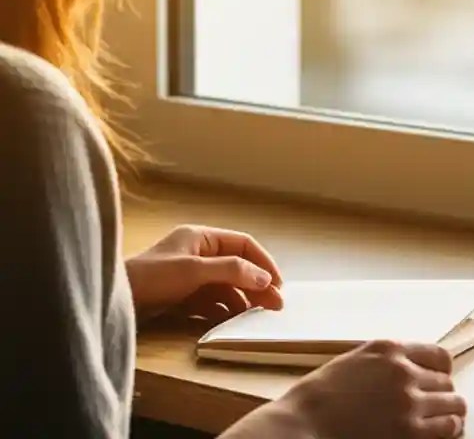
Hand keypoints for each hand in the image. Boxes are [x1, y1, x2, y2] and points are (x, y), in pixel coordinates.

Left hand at [125, 224, 283, 320]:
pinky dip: (225, 310)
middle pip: (238, 267)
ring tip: (257, 316)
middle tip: (275, 306)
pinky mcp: (181, 297)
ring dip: (243, 299)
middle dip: (258, 284)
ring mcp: (189, 276)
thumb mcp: (194, 270)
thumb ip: (232, 271)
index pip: (243, 245)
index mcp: (201, 237)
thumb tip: (266, 278)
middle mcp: (198, 254)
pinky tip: (234, 320)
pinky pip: (211, 302)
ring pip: (226, 286)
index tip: (279, 284)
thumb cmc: (151, 277)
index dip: (264, 262)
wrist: (111, 301)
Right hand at [226, 340, 465, 438]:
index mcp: (389, 349)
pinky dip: (448, 431)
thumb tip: (411, 371)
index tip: (437, 383)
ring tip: (440, 422)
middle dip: (441, 396)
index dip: (442, 373)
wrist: (301, 425)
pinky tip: (439, 434)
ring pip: (454, 404)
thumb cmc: (318, 399)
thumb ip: (386, 363)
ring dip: (449, 413)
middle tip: (431, 408)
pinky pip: (449, 428)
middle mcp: (404, 371)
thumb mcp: (353, 363)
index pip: (440, 356)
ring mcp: (409, 401)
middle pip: (447, 382)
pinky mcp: (410, 431)